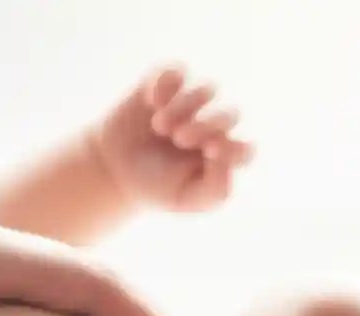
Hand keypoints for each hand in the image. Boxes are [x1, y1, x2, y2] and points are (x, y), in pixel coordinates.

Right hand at [92, 64, 253, 211]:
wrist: (113, 173)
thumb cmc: (155, 188)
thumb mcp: (186, 200)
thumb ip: (216, 191)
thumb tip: (229, 159)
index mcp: (222, 156)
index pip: (246, 150)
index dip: (235, 150)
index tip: (209, 154)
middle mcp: (212, 126)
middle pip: (232, 115)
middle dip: (208, 125)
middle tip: (180, 139)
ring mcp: (190, 104)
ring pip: (208, 90)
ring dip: (186, 106)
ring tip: (161, 127)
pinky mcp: (165, 86)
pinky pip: (177, 71)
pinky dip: (167, 83)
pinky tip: (153, 102)